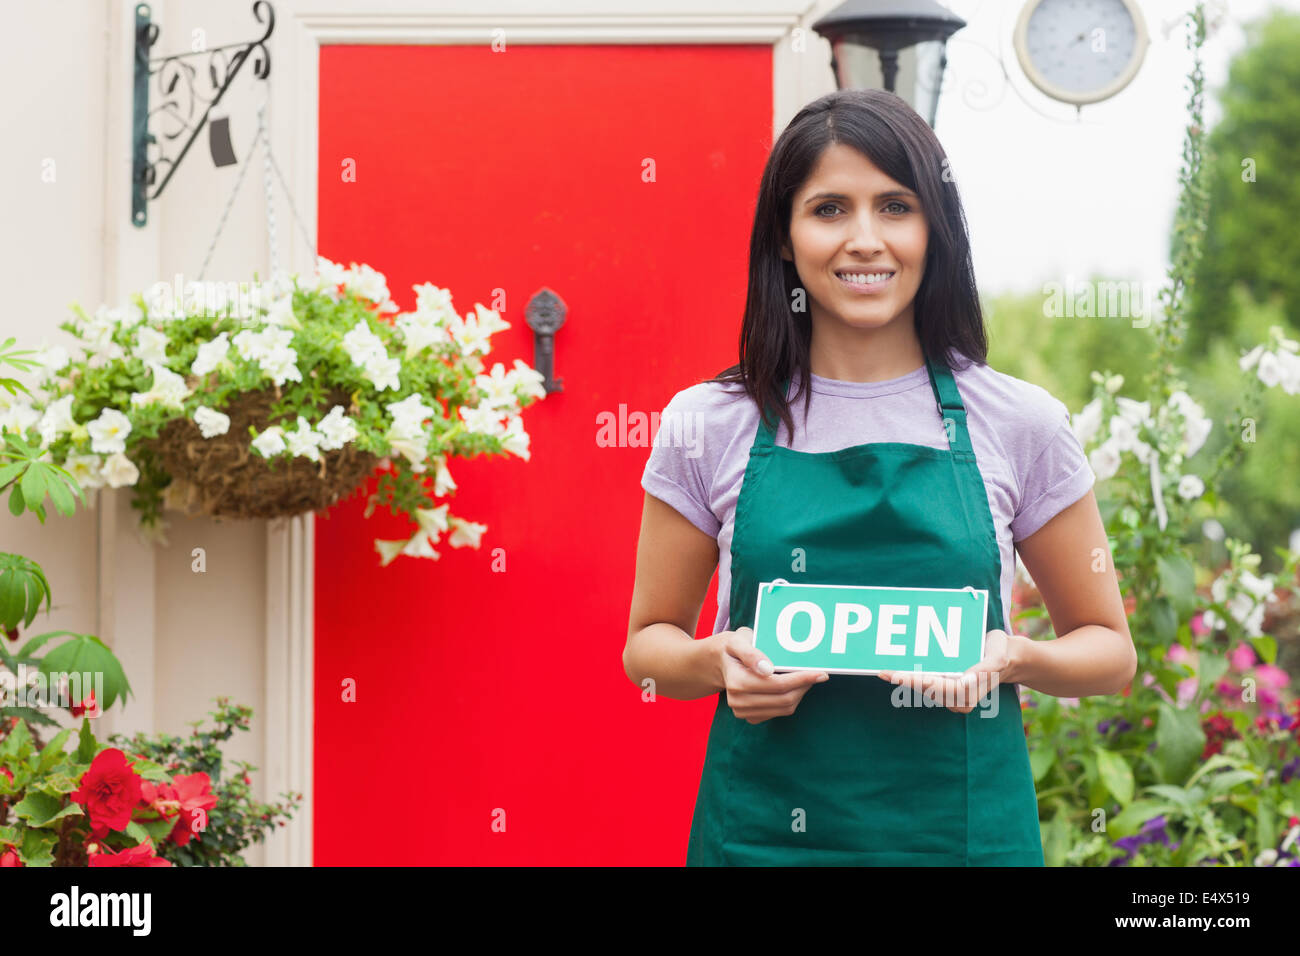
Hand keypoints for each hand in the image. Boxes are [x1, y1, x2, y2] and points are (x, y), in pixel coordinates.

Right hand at [717, 627, 828, 723]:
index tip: (820, 672)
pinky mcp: (751, 717)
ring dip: (800, 693)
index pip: (777, 685)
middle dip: (804, 686)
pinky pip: (780, 712)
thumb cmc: (733, 648)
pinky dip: (791, 700)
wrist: (721, 662)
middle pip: (784, 699)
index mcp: (736, 681)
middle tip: (818, 673)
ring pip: (785, 708)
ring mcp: (743, 712)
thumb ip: (751, 653)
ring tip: (807, 678)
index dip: (801, 679)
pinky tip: (794, 686)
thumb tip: (767, 669)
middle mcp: (738, 701)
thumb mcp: (738, 641)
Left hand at [875, 629, 1022, 713]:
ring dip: (905, 679)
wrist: (1008, 655)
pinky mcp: (949, 687)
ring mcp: (953, 694)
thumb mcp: (997, 658)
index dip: (915, 682)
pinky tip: (899, 669)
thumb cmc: (1002, 654)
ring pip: (924, 688)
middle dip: (904, 681)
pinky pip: (928, 683)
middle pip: (925, 690)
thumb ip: (984, 669)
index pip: (935, 688)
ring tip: (884, 671)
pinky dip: (913, 676)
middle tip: (882, 672)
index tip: (897, 676)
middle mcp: (958, 698)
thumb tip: (967, 680)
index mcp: (968, 693)